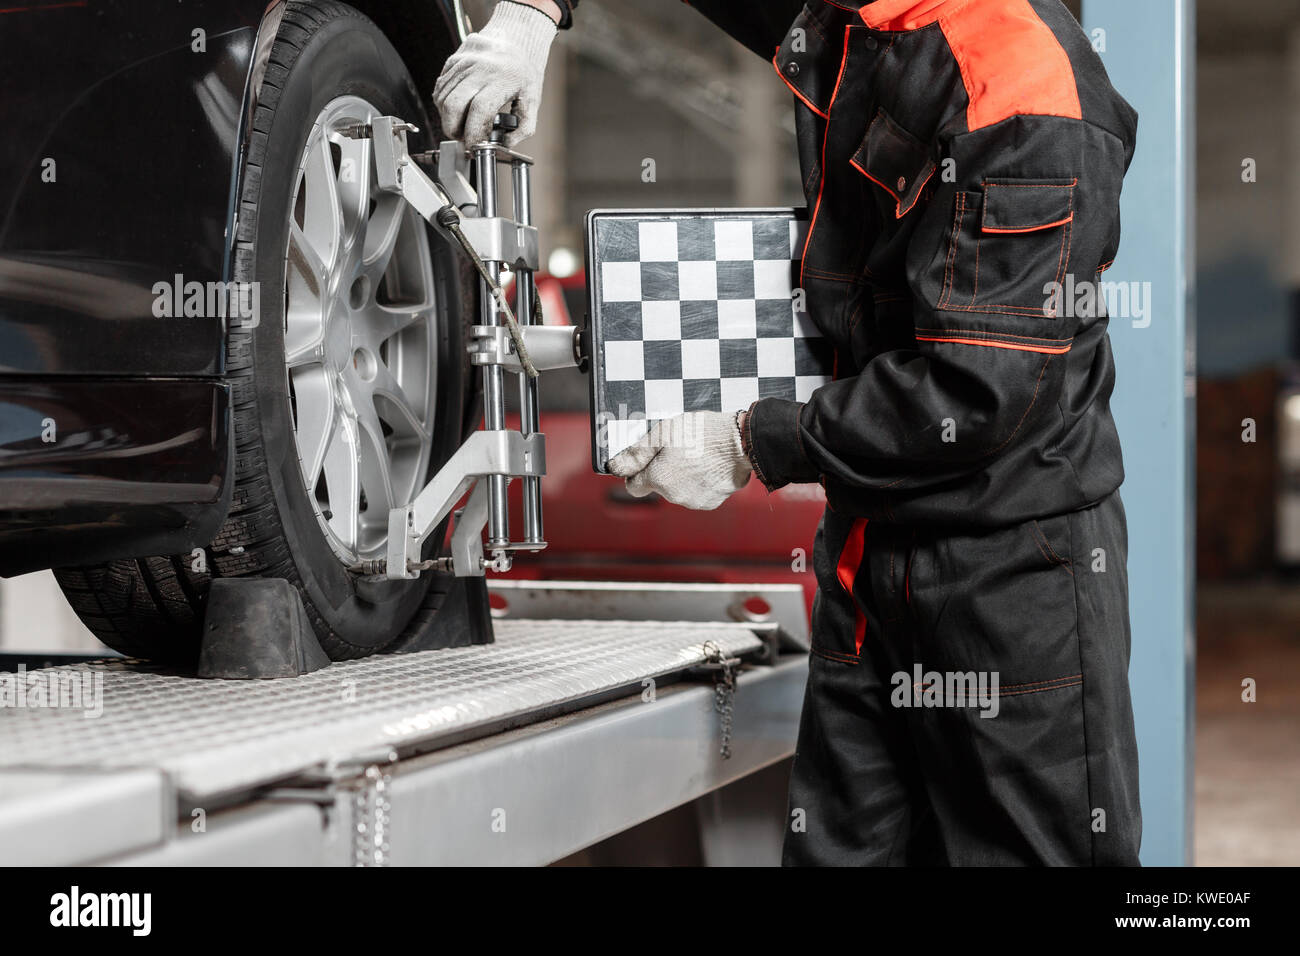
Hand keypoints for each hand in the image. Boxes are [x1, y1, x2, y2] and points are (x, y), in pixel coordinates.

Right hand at [433, 1, 557, 147]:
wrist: (515, 36)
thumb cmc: (524, 69)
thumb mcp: (533, 99)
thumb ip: (524, 127)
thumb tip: (505, 145)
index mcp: (501, 78)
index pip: (479, 111)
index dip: (473, 134)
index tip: (475, 146)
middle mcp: (478, 68)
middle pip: (453, 106)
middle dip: (454, 130)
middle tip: (464, 138)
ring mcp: (462, 62)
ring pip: (442, 99)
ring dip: (448, 119)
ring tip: (463, 124)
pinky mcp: (452, 60)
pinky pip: (440, 89)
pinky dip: (445, 105)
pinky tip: (459, 109)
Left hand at [607, 411, 751, 510]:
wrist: (741, 442)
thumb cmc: (702, 432)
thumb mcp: (663, 432)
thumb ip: (636, 452)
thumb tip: (614, 466)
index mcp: (658, 479)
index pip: (633, 486)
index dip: (638, 472)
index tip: (648, 459)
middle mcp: (674, 496)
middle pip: (658, 487)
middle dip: (663, 471)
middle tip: (678, 450)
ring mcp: (694, 501)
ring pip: (679, 491)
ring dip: (683, 477)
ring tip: (697, 456)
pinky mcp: (712, 502)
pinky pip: (698, 493)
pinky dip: (700, 482)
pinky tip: (709, 465)